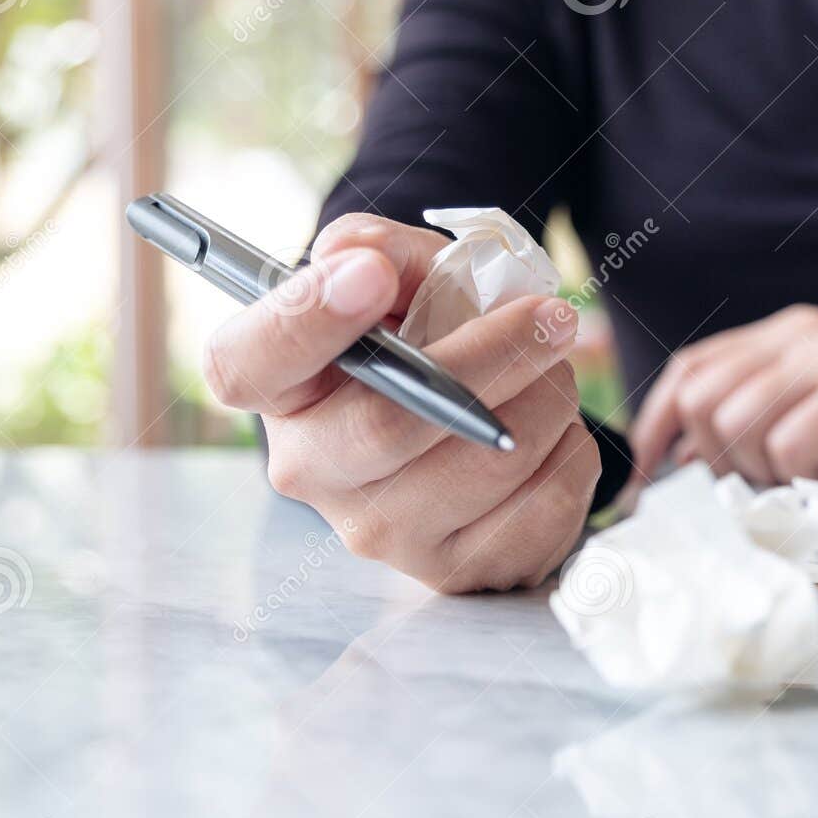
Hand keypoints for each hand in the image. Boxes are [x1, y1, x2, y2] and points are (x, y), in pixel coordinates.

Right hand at [201, 213, 598, 592]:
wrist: (469, 426)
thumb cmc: (425, 340)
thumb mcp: (402, 278)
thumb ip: (381, 248)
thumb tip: (360, 254)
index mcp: (278, 388)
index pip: (248, 362)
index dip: (305, 320)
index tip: (370, 275)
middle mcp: (310, 471)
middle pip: (391, 423)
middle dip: (495, 358)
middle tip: (554, 318)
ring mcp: (380, 533)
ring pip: (488, 461)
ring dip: (548, 401)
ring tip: (551, 375)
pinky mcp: (453, 568)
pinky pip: (543, 503)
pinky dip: (569, 452)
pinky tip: (553, 436)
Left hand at [629, 304, 817, 483]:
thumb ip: (755, 420)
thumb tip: (682, 459)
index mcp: (788, 332)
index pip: (692, 367)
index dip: (658, 421)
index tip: (649, 469)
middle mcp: (805, 335)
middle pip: (704, 398)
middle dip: (714, 456)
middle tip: (756, 481)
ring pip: (738, 425)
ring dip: (760, 471)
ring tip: (802, 477)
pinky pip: (790, 446)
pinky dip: (800, 476)